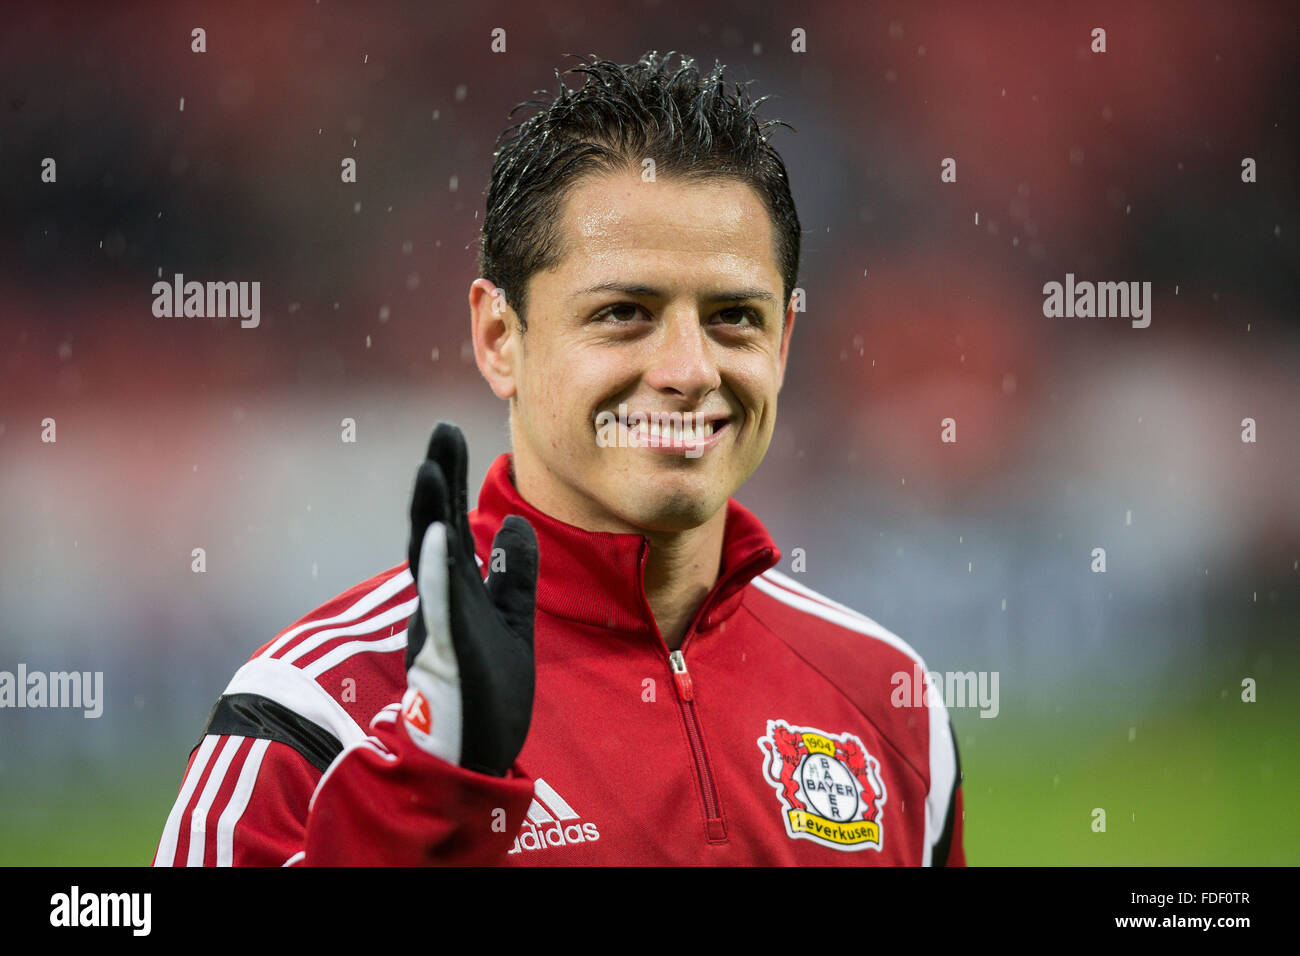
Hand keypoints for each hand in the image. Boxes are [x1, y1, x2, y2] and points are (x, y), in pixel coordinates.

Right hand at [401, 422, 538, 776]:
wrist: (477, 753)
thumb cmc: (488, 691)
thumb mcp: (512, 622)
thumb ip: (514, 577)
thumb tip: (517, 524)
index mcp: (458, 588)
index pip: (452, 522)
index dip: (451, 478)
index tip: (449, 431)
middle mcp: (442, 598)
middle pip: (436, 527)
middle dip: (438, 479)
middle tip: (442, 431)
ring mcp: (440, 622)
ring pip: (429, 560)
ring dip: (429, 515)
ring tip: (431, 471)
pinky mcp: (447, 651)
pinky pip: (440, 605)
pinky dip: (437, 571)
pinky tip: (437, 537)